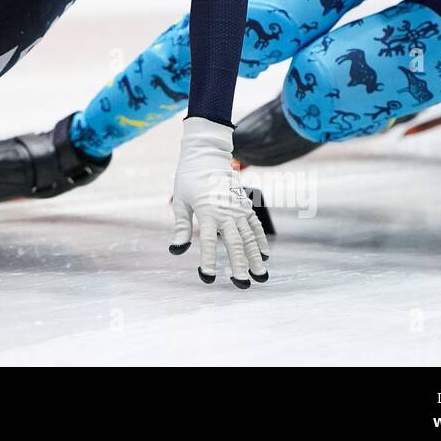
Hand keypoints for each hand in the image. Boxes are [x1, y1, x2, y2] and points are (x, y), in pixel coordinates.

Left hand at [170, 116, 270, 287]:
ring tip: (261, 276)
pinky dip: (260, 240)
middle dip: (239, 265)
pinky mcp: (245, 205)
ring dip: (255, 257)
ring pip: (249, 237)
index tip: (208, 278)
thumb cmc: (189, 179)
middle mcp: (225, 212)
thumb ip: (181, 227)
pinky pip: (255, 225)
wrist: (206, 155)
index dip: (208, 261)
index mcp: (207, 211)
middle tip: (243, 285)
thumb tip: (176, 250)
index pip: (207, 242)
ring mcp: (238, 208)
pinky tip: (264, 255)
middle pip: (234, 243)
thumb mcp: (180, 201)